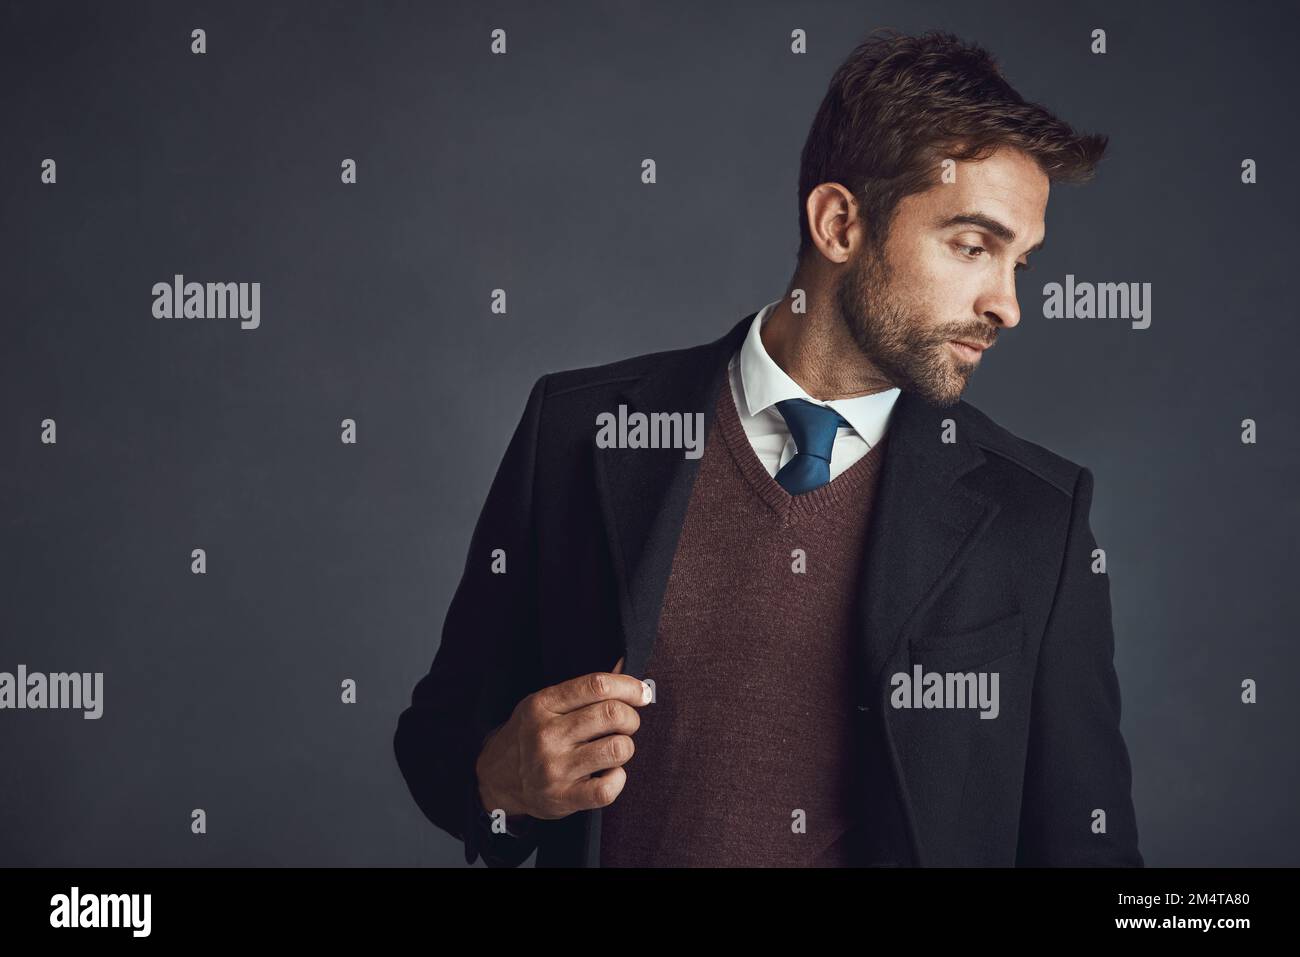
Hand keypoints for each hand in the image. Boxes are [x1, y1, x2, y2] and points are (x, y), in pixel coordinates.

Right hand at [475, 656, 649, 820]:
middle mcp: (547, 735)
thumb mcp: (548, 703)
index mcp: (543, 705)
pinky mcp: (562, 798)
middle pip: (612, 714)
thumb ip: (585, 688)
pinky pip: (608, 788)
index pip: (597, 685)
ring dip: (625, 747)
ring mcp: (554, 768)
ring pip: (618, 749)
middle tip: (625, 724)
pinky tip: (608, 773)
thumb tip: (624, 665)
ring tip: (613, 748)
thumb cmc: (531, 735)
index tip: (641, 693)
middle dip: (631, 717)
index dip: (628, 687)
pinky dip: (618, 779)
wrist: (497, 779)